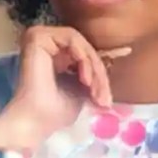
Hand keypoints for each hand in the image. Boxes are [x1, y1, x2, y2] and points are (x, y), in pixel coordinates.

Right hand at [0, 26, 129, 149]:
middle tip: (103, 97)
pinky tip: (83, 78)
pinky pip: (72, 37)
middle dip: (99, 72)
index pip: (84, 54)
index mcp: (54, 55)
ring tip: (92, 88)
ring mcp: (40, 38)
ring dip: (93, 66)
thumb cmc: (55, 111)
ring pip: (80, 42)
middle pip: (84, 47)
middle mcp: (45, 44)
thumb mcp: (83, 90)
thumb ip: (94, 74)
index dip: (100, 72)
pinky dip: (83, 57)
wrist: (37, 121)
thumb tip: (121, 61)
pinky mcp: (37, 36)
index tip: (106, 100)